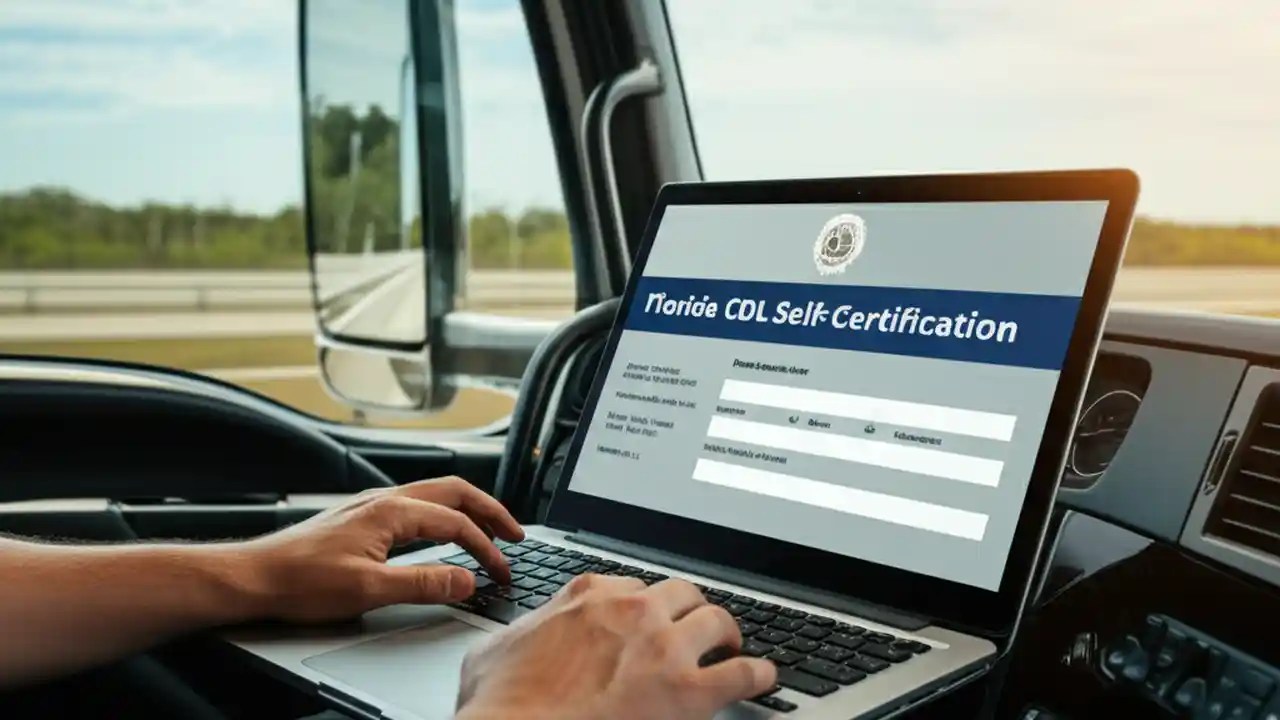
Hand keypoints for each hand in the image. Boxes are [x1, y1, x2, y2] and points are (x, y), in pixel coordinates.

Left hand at [239, 477, 523, 622]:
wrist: (254, 577)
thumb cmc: (300, 581)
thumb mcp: (368, 589)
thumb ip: (423, 583)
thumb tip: (466, 579)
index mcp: (391, 511)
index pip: (456, 523)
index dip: (486, 548)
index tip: (501, 572)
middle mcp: (384, 500)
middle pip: (453, 493)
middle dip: (489, 511)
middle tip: (515, 534)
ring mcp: (371, 507)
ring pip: (434, 496)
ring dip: (467, 510)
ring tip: (488, 529)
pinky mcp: (361, 519)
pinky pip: (416, 506)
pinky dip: (443, 516)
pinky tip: (440, 534)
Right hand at [456, 575, 776, 719]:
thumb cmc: (500, 706)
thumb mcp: (494, 651)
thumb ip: (521, 635)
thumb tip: (512, 644)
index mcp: (588, 595)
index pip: (632, 586)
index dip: (642, 607)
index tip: (647, 620)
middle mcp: (632, 610)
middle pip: (681, 593)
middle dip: (688, 610)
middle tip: (693, 629)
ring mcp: (663, 647)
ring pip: (716, 620)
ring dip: (725, 634)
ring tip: (730, 647)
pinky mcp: (688, 690)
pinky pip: (743, 673)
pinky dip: (758, 676)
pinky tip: (764, 679)